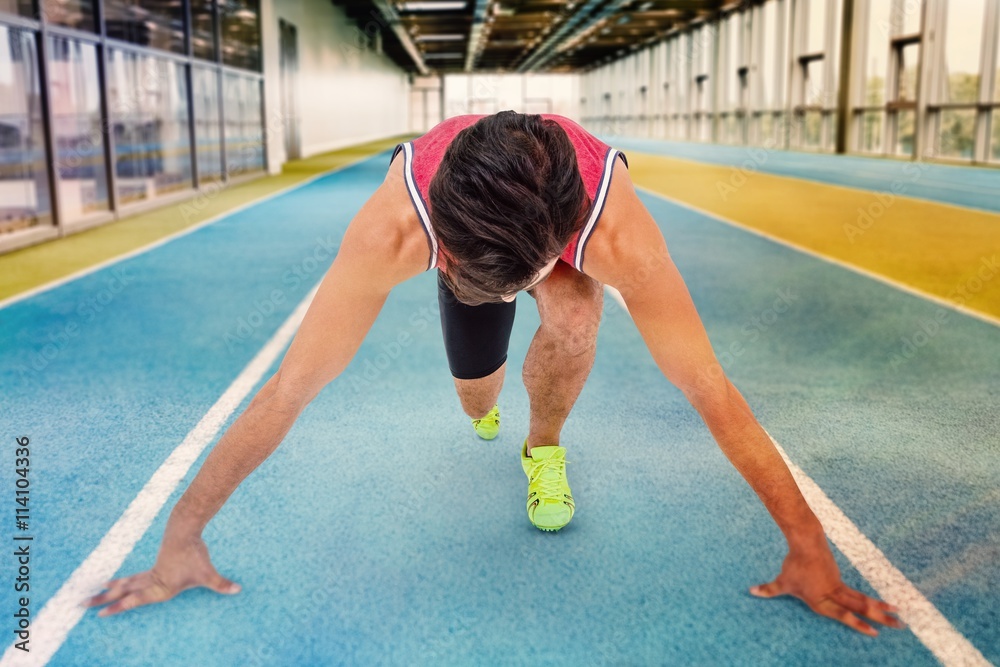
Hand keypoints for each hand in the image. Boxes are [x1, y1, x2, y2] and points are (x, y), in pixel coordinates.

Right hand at [84, 533, 240, 616]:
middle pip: (123, 592)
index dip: (119, 606)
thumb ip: (221, 583)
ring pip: (126, 584)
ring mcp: (151, 572)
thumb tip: (238, 589)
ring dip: (110, 590)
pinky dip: (123, 582)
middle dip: (103, 600)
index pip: (135, 600)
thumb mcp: (208, 573)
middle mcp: (152, 581)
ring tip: (93, 594)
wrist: (184, 530)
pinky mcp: (154, 565)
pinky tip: (116, 583)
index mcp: (160, 587)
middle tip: (82, 604)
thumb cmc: (195, 554)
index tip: (101, 613)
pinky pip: (134, 577)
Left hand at [750, 544, 904, 635]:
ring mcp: (839, 586)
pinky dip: (870, 601)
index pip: (842, 614)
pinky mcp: (840, 579)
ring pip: (863, 600)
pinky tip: (884, 606)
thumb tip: (751, 591)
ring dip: (881, 609)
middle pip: (860, 607)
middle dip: (880, 619)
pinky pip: (857, 593)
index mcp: (820, 599)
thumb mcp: (781, 580)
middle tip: (899, 626)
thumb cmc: (793, 564)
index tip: (874, 633)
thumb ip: (769, 589)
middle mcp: (833, 594)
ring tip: (900, 615)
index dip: (858, 623)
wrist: (806, 541)